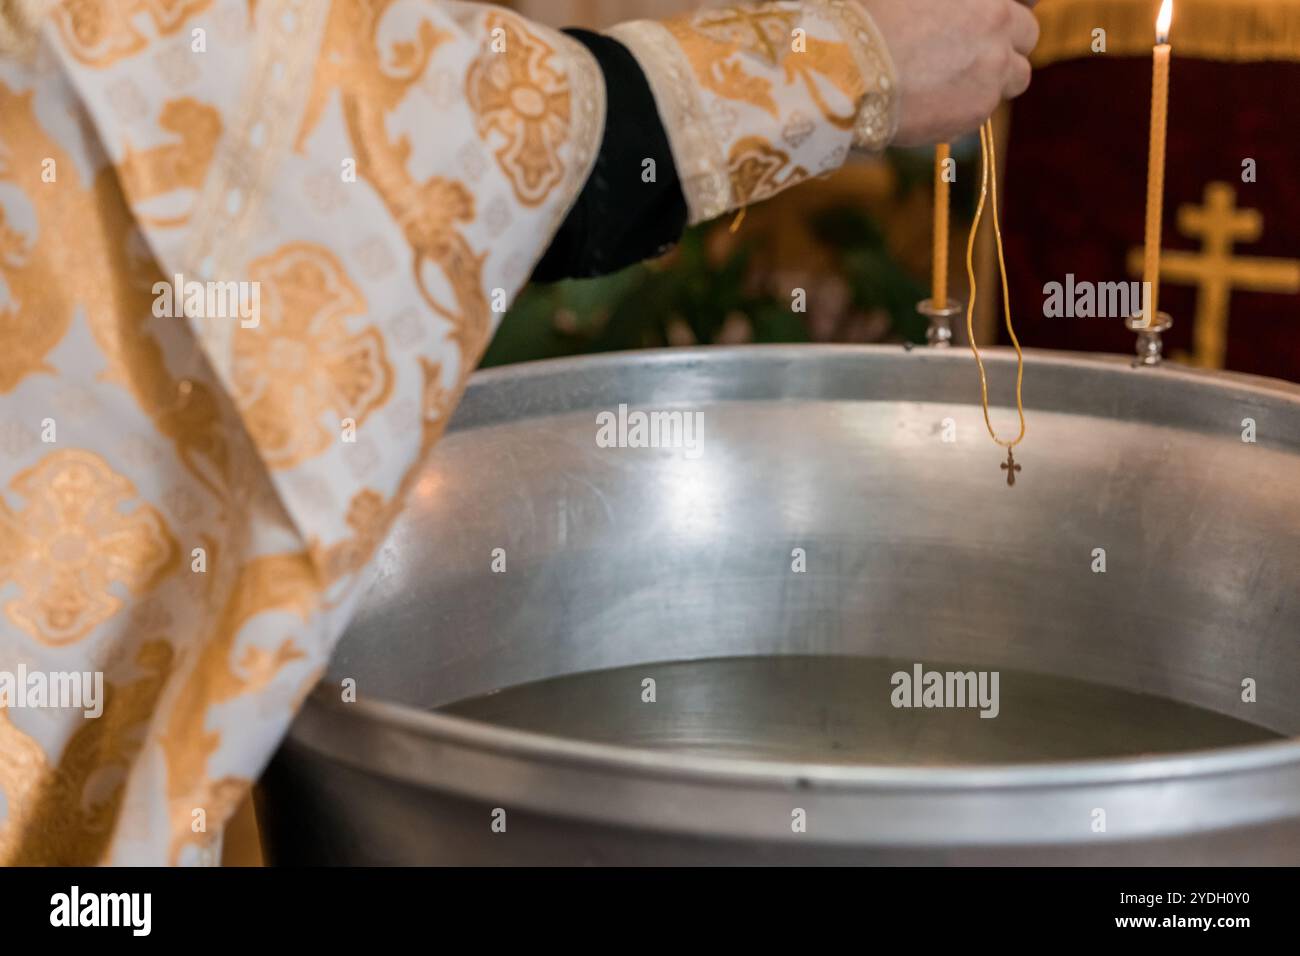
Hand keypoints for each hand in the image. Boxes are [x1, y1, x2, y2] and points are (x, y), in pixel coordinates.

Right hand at [863, 0, 1039, 145]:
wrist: (847, 68)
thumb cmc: (869, 15)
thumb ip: (949, 2)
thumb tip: (950, 11)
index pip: (1027, 0)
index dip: (1009, 9)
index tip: (993, 18)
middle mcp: (1000, 25)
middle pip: (1028, 35)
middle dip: (1006, 42)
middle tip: (972, 50)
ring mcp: (993, 70)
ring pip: (1016, 77)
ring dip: (995, 77)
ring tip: (953, 80)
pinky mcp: (976, 111)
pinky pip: (985, 109)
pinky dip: (966, 106)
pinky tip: (932, 100)